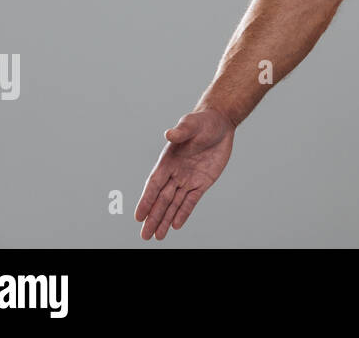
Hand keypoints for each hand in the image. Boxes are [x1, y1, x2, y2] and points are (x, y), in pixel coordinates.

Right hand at [135, 108, 234, 239]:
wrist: (220, 123)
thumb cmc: (202, 122)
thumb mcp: (192, 124)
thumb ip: (181, 131)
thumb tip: (169, 134)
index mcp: (168, 161)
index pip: (154, 184)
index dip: (146, 200)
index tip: (138, 216)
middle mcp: (175, 173)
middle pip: (161, 199)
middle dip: (153, 217)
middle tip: (144, 236)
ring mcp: (188, 179)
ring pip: (174, 203)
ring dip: (165, 219)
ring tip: (157, 236)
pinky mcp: (202, 182)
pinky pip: (191, 201)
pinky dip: (183, 213)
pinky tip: (176, 226)